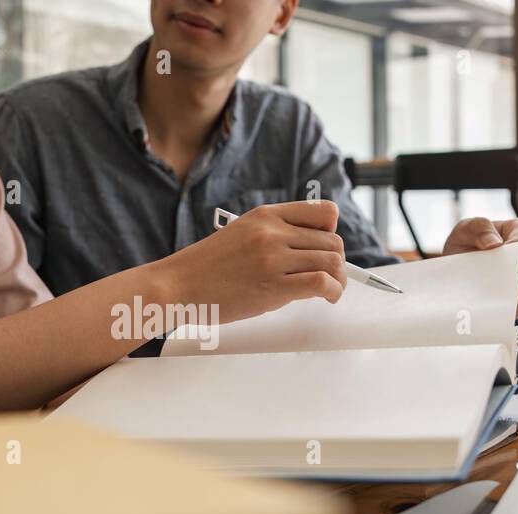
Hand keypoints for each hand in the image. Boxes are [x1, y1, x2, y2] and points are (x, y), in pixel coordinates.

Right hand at [163, 201, 346, 322]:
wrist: (177, 285)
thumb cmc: (205, 267)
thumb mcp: (240, 234)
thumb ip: (272, 235)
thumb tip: (307, 251)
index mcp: (266, 215)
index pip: (324, 211)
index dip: (332, 231)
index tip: (324, 248)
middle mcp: (273, 232)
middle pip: (332, 241)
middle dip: (338, 261)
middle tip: (330, 277)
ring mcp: (273, 259)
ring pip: (332, 261)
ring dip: (339, 279)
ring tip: (331, 290)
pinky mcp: (273, 287)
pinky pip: (321, 283)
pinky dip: (333, 291)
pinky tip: (328, 298)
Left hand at [443, 217, 517, 318]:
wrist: (465, 269)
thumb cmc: (468, 246)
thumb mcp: (466, 230)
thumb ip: (480, 228)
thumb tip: (494, 243)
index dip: (515, 252)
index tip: (500, 260)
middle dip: (507, 275)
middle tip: (485, 281)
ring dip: (508, 293)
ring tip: (487, 293)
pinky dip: (513, 307)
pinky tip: (497, 304)